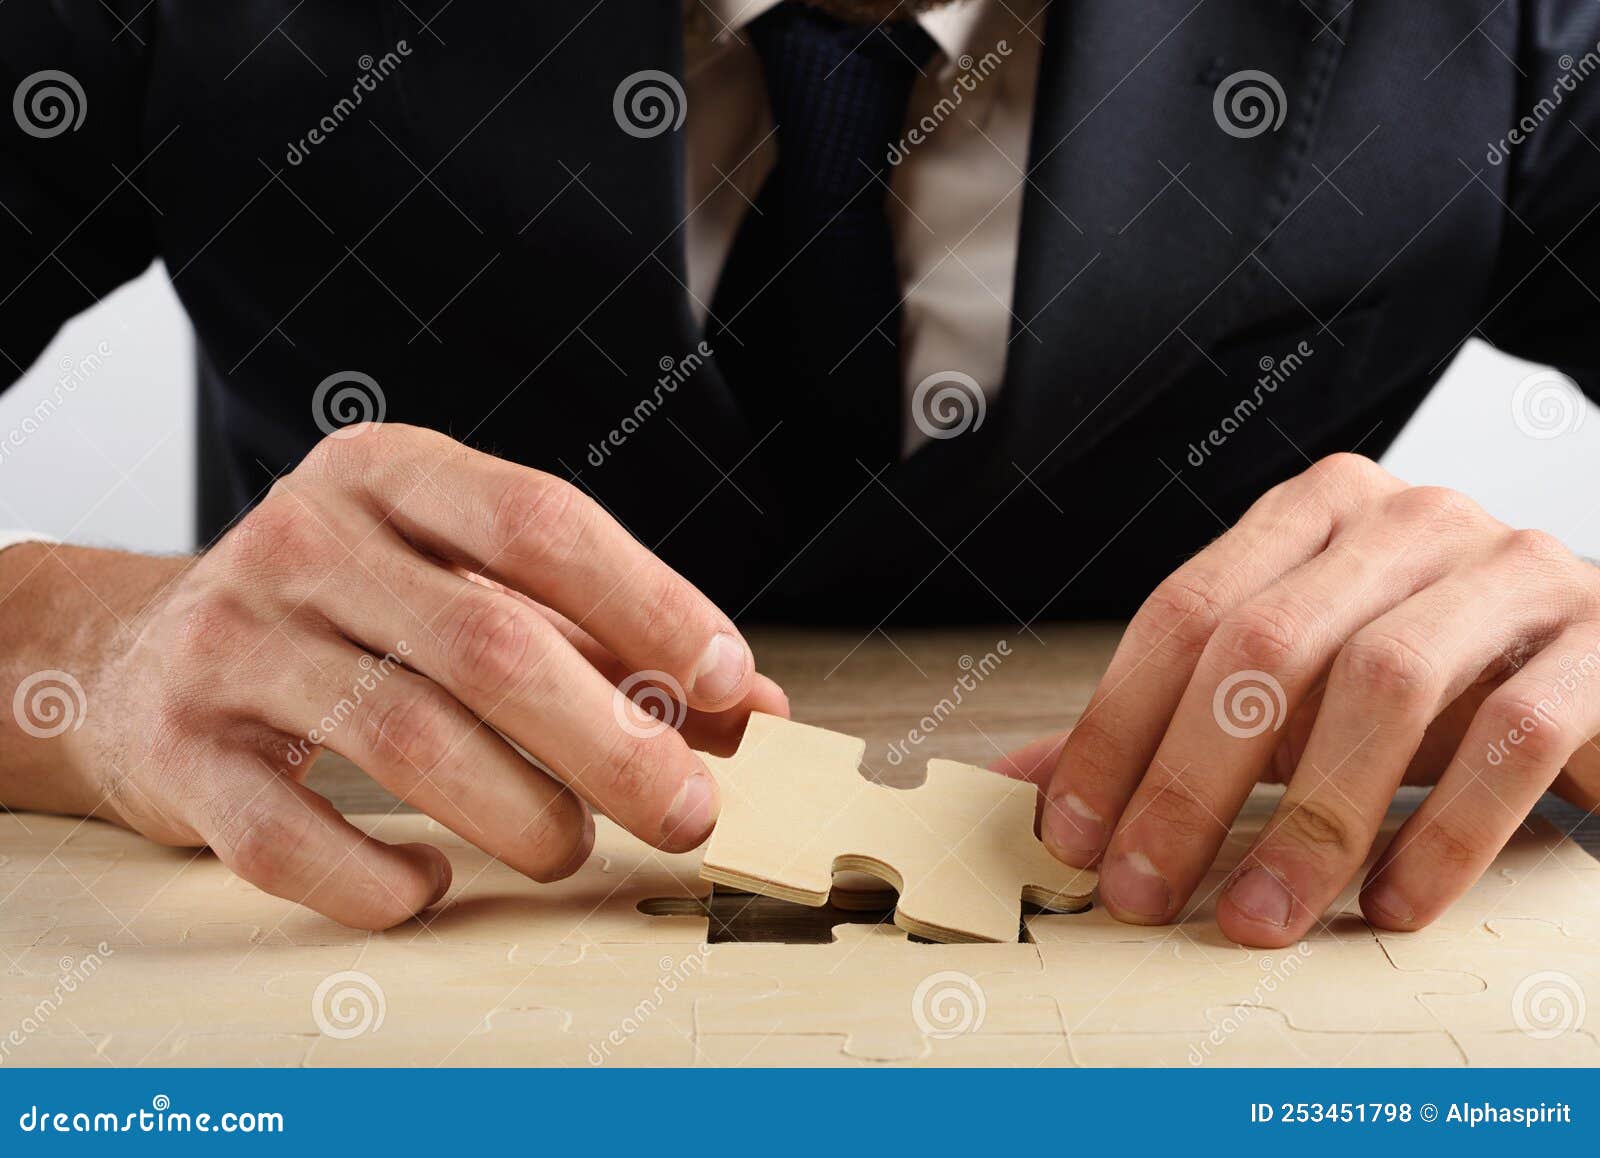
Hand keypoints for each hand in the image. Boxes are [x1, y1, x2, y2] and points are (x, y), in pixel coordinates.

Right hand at [2, 424, 783, 928]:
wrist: (139, 654)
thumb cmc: (350, 620)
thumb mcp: (471, 590)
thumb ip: (609, 642)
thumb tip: (750, 712)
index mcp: (392, 475)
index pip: (541, 522)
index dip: (648, 605)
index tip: (726, 684)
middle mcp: (306, 538)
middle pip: (490, 643)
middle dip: (612, 743)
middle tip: (686, 812)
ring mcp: (233, 639)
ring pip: (405, 738)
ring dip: (520, 814)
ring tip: (567, 848)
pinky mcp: (179, 746)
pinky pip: (288, 837)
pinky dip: (377, 879)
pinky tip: (430, 883)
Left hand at [1021, 453, 1599, 946]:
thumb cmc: (1432, 680)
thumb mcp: (1295, 694)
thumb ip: (1168, 725)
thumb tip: (1025, 790)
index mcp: (1315, 514)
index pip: (1183, 613)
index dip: (1116, 728)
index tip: (1074, 835)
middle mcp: (1409, 521)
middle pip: (1266, 646)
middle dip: (1188, 783)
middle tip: (1144, 893)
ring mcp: (1513, 570)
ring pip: (1384, 684)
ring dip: (1310, 820)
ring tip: (1261, 919)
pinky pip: (1515, 734)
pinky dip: (1445, 832)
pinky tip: (1394, 905)